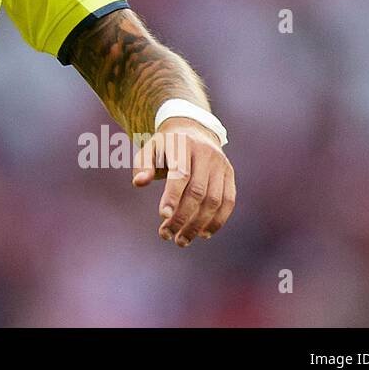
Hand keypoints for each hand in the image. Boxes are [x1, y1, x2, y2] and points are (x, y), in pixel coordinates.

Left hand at [132, 118, 235, 247]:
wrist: (193, 129)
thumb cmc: (166, 146)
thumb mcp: (150, 148)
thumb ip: (143, 165)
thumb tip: (138, 183)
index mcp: (183, 145)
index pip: (181, 174)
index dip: (172, 196)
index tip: (162, 217)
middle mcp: (206, 154)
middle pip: (198, 192)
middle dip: (182, 217)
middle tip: (166, 236)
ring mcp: (221, 165)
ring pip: (214, 200)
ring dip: (198, 225)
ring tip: (181, 240)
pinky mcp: (230, 175)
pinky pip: (228, 202)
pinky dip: (217, 221)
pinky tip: (203, 234)